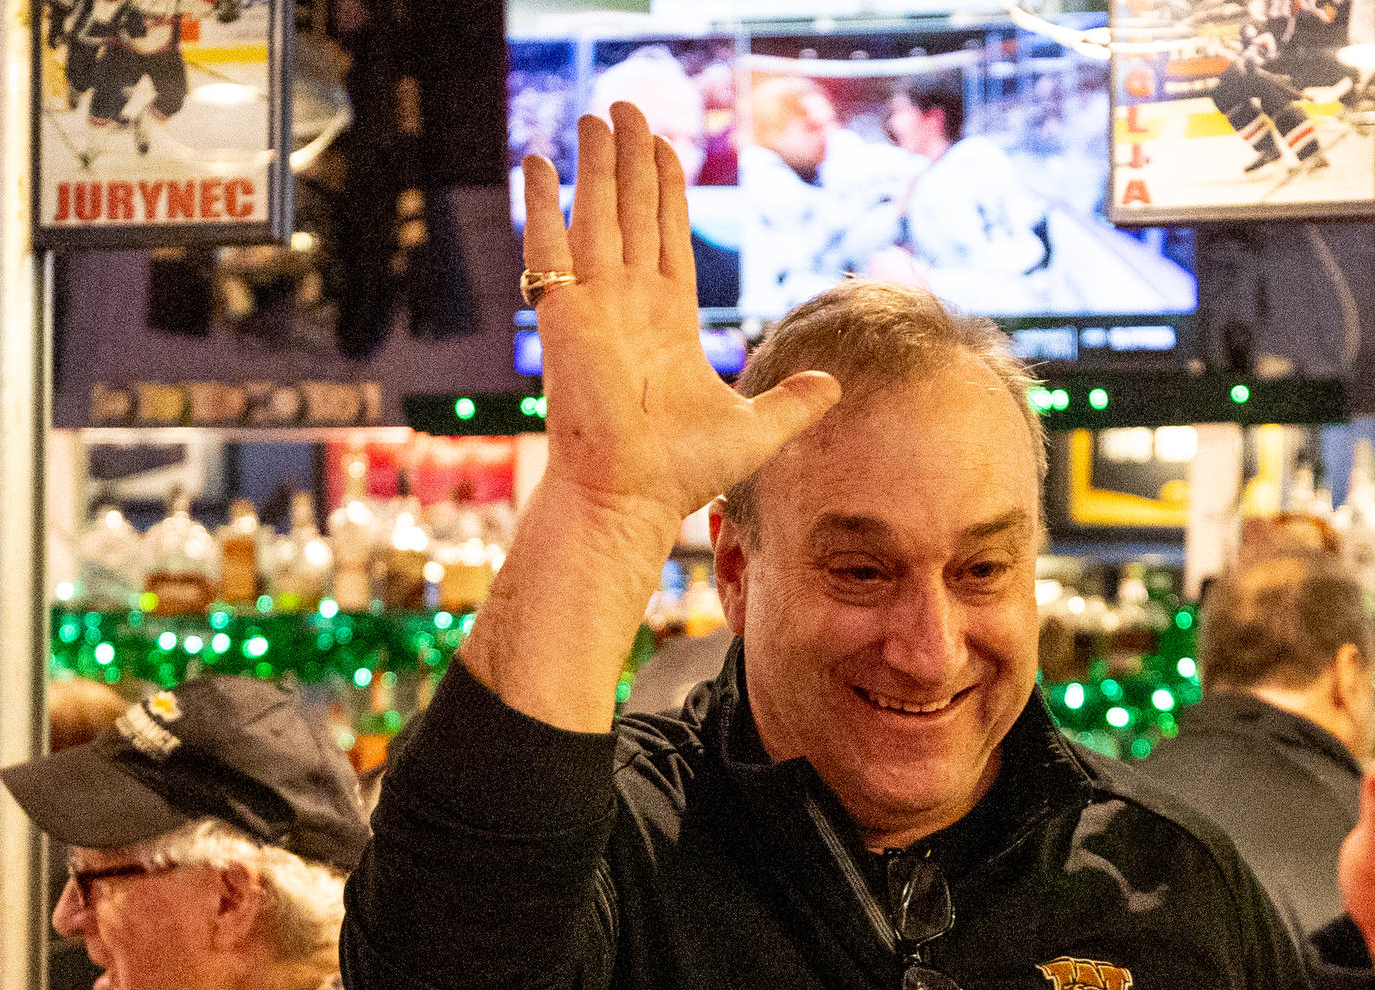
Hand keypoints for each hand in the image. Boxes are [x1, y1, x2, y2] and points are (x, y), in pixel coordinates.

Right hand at [518, 104, 840, 545]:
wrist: (632, 498)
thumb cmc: (682, 472)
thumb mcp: (756, 429)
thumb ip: (793, 403)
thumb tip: (835, 387)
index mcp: (669, 322)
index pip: (667, 238)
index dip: (666, 191)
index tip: (667, 148)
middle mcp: (629, 304)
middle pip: (633, 213)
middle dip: (632, 160)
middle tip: (629, 106)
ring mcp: (595, 306)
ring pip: (598, 216)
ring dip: (598, 165)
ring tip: (599, 114)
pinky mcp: (565, 316)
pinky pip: (548, 247)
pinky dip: (541, 203)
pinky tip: (540, 161)